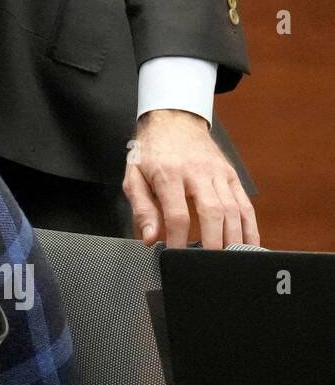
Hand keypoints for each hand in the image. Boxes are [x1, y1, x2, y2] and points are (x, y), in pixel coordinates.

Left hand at [123, 109, 259, 248]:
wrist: (173, 120)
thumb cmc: (151, 152)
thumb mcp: (134, 176)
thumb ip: (142, 208)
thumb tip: (150, 238)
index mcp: (168, 173)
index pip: (176, 213)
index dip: (178, 238)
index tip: (176, 256)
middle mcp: (197, 172)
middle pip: (212, 211)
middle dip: (213, 242)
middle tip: (208, 264)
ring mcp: (218, 173)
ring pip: (233, 209)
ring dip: (233, 239)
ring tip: (228, 261)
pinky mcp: (231, 175)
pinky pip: (245, 204)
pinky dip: (249, 227)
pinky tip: (248, 246)